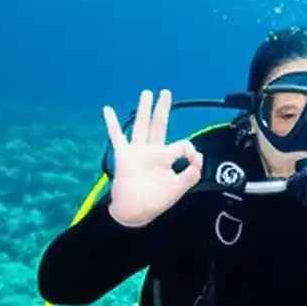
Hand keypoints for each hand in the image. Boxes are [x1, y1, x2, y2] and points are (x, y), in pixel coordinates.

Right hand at [103, 89, 204, 227]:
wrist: (135, 213)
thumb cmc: (156, 201)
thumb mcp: (179, 188)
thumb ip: (192, 173)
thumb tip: (199, 155)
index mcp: (166, 157)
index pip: (181, 144)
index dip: (190, 149)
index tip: (194, 159)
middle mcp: (152, 151)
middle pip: (159, 125)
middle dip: (162, 109)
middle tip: (166, 92)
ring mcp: (137, 151)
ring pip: (141, 125)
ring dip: (143, 109)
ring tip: (147, 93)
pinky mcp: (124, 156)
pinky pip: (116, 136)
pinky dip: (111, 123)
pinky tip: (107, 110)